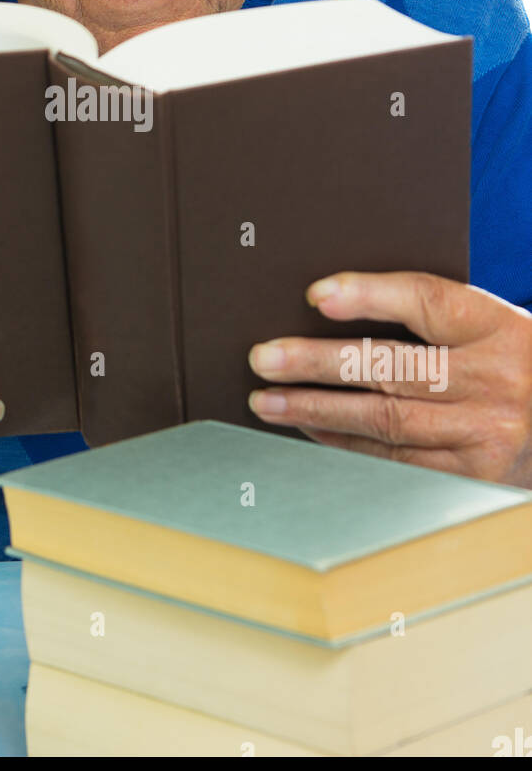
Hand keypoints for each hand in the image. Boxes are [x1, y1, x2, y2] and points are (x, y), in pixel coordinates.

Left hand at [247, 271, 531, 486]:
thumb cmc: (521, 365)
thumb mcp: (495, 327)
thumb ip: (436, 319)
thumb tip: (334, 305)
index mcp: (498, 326)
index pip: (427, 300)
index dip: (369, 294)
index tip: (315, 294)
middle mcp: (495, 380)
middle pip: (391, 366)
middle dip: (318, 363)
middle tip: (264, 357)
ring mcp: (486, 433)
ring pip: (385, 420)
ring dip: (317, 410)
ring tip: (268, 401)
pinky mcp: (474, 476)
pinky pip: (397, 459)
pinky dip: (347, 445)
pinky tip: (311, 432)